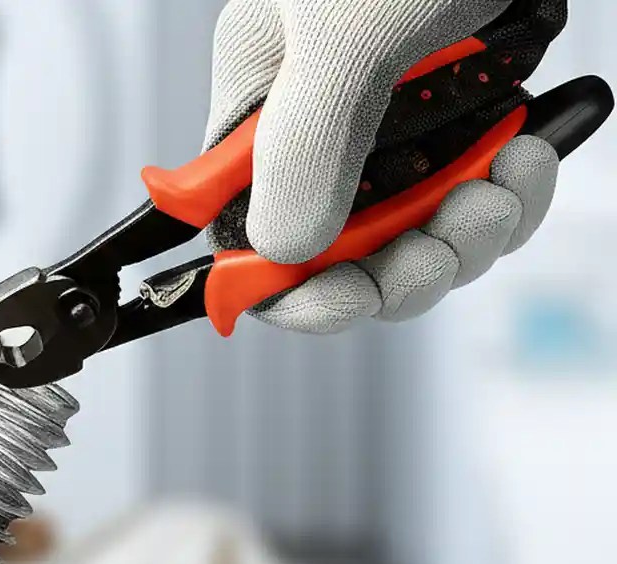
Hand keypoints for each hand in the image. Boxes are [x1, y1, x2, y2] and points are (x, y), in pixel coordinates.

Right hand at [205, 0, 566, 332]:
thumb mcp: (348, 37)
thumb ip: (304, 150)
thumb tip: (280, 252)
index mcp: (263, 105)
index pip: (249, 233)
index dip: (290, 284)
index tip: (344, 294)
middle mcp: (320, 121)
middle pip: (345, 249)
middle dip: (412, 259)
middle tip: (462, 223)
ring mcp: (393, 118)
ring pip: (422, 227)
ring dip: (480, 221)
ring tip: (516, 167)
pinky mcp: (459, 107)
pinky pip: (480, 182)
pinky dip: (519, 177)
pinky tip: (546, 137)